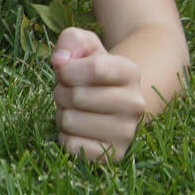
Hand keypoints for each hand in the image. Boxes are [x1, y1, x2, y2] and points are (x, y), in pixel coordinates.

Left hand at [50, 27, 146, 162]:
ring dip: (62, 113)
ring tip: (75, 110)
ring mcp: (127, 132)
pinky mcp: (113, 155)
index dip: (68, 69)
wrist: (112, 103)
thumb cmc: (92, 72)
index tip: (65, 70)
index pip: (93, 68)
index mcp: (130, 72)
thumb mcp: (86, 46)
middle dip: (61, 91)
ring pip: (69, 121)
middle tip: (69, 92)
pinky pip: (70, 145)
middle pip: (76, 96)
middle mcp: (135, 104)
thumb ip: (72, 40)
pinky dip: (65, 137)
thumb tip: (59, 61)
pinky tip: (78, 130)